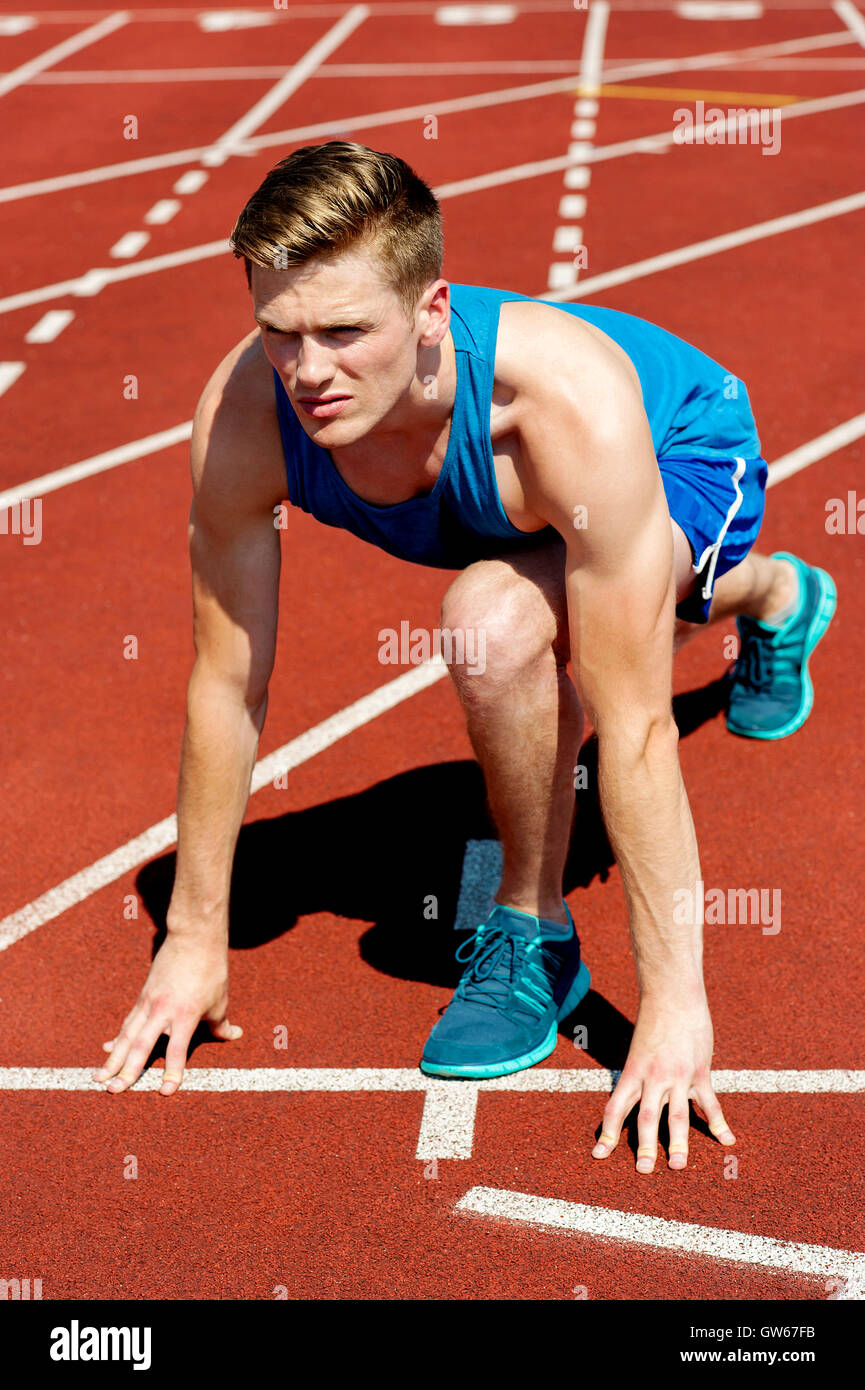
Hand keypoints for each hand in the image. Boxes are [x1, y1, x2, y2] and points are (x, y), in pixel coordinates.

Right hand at [94, 933, 241, 1095]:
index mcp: (185, 1014)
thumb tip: (234, 1036)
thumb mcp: (220, 1000)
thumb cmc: (210, 969)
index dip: (173, 1072)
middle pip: (141, 1045)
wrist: (193, 938)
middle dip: (127, 1070)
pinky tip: (108, 1050)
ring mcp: (149, 1003)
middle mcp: (163, 1010)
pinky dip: (118, 1038)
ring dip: (113, 1058)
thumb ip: (221, 1024)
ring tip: (99, 1078)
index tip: (167, 1092)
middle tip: (114, 1091)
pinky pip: (128, 1022)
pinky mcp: (143, 996)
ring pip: (127, 1035)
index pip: (177, 1049)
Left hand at [592, 992, 734, 1172]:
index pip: (616, 1108)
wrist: (673, 996)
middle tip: (643, 1171)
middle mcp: (653, 1077)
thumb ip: (640, 1077)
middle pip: (646, 1118)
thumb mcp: (639, 1050)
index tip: (599, 1155)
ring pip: (677, 1116)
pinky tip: (727, 1141)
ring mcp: (678, 1076)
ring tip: (678, 1165)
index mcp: (633, 1072)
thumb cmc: (654, 1022)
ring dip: (678, 1143)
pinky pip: (710, 1103)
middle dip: (645, 1147)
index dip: (608, 1133)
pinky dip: (718, 1123)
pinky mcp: (700, 1072)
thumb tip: (636, 1099)